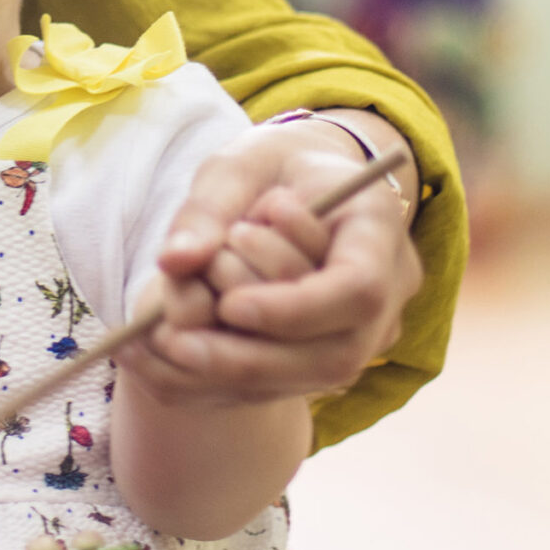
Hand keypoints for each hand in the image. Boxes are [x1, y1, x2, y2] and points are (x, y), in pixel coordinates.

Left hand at [135, 122, 422, 404]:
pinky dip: (222, 380)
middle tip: (175, 341)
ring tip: (164, 342)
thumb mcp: (240, 163)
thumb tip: (174, 261)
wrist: (307, 188)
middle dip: (252, 357)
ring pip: (311, 379)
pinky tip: (163, 359)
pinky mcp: (330, 357)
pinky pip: (286, 385)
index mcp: (377, 227)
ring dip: (233, 371)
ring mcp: (365, 334)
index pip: (357, 288)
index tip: (229, 306)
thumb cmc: (275, 166)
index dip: (295, 309)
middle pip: (336, 354)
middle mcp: (387, 293)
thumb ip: (208, 208)